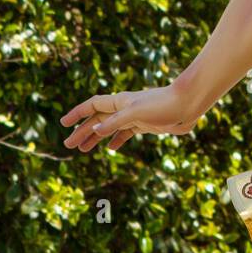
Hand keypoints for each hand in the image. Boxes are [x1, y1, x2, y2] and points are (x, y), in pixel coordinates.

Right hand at [60, 83, 201, 152]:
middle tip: (68, 145)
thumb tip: (95, 131)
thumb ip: (116, 123)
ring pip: (109, 128)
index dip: (77, 114)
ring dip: (95, 138)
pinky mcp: (146, 125)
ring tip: (83, 150)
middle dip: (82, 131)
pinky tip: (111, 148)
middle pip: (98, 120)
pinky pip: (125, 133)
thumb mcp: (136, 114)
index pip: (92, 106)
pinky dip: (116, 140)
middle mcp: (124, 108)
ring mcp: (134, 117)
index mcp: (119, 102)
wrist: (188, 105)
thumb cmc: (163, 104)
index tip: (63, 123)